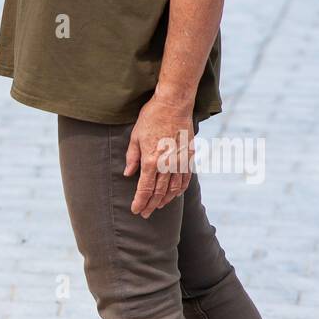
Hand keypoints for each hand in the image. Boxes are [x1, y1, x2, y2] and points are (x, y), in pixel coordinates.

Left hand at [124, 97, 194, 218]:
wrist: (174, 104)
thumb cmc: (151, 118)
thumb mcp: (135, 137)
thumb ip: (132, 158)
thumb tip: (129, 174)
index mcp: (151, 160)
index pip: (145, 188)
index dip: (140, 202)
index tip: (136, 211)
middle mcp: (167, 164)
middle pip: (159, 192)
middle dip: (151, 204)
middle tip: (145, 214)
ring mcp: (180, 160)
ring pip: (174, 187)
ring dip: (166, 199)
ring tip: (159, 206)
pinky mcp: (189, 155)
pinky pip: (186, 177)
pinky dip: (181, 188)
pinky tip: (176, 194)